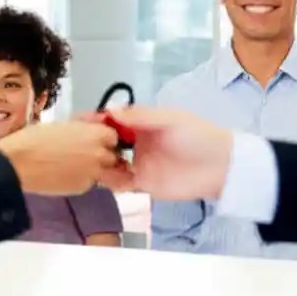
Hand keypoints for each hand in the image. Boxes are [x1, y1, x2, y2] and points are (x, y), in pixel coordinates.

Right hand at [0, 121, 119, 195]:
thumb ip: (83, 129)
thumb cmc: (35, 138)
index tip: (95, 139)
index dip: (104, 138)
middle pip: (113, 156)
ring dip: (97, 168)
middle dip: (104, 154)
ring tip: (76, 165)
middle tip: (86, 153)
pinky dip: (83, 178)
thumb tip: (90, 130)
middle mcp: (100, 155)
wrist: (19, 163)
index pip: (113, 137)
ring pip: (104, 172)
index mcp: (96, 135)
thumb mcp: (64, 125)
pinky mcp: (82, 188)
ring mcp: (93, 174)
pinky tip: (67, 174)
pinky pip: (90, 182)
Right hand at [82, 106, 232, 200]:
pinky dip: (109, 181)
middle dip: (92, 142)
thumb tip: (110, 110)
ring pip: (110, 163)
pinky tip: (101, 177)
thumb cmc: (199, 136)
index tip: (78, 121)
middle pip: (107, 142)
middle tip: (75, 144)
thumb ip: (141, 116)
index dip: (96, 120)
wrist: (221, 168)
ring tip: (85, 162)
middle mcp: (137, 143)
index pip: (113, 120)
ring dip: (98, 162)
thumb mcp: (170, 119)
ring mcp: (139, 164)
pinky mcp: (144, 185)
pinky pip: (120, 183)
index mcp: (143, 123)